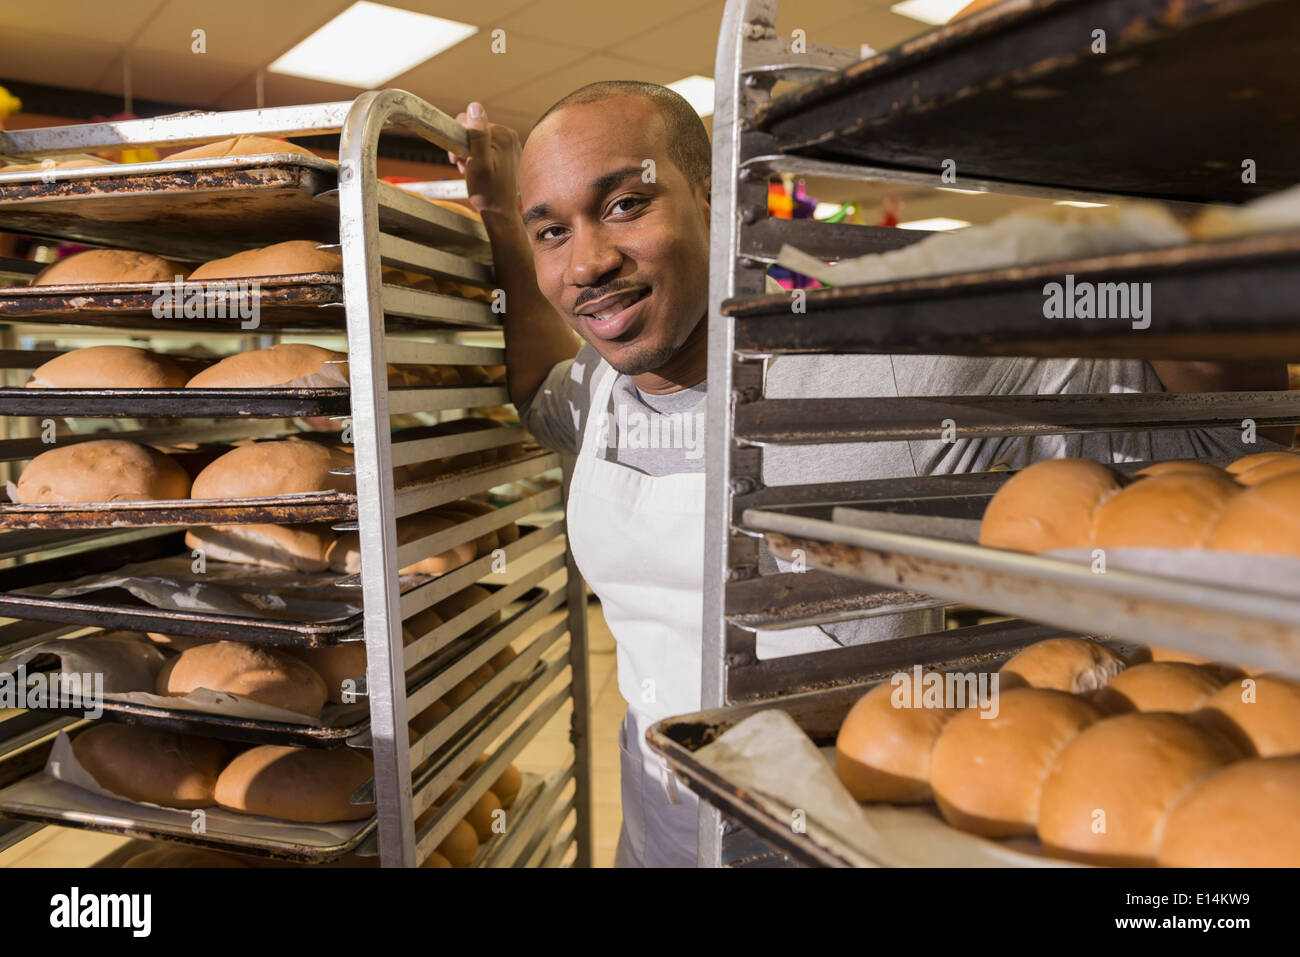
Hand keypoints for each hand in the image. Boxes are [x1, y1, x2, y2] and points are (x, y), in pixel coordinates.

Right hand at [448, 102, 521, 219]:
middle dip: (463, 147)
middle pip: (473, 130)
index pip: (469, 121)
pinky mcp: (507, 154)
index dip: (458, 139)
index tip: (459, 158)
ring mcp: (510, 144)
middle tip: (463, 166)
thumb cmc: (487, 192)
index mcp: (503, 133)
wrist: (500, 213)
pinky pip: (485, 148)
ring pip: (477, 139)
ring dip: (468, 153)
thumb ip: (478, 135)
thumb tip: (475, 107)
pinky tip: (478, 171)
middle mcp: (510, 135)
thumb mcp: (478, 163)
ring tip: (470, 171)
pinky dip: (477, 158)